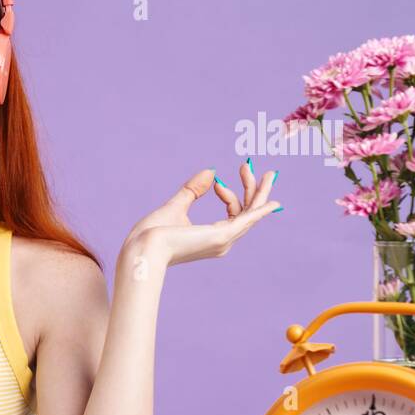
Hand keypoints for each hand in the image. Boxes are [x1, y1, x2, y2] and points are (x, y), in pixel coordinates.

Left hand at [122, 162, 280, 266]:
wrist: (142, 247)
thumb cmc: (152, 234)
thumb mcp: (176, 207)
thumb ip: (193, 190)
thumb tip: (211, 172)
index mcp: (211, 237)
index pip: (234, 213)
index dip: (230, 194)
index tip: (216, 182)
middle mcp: (221, 241)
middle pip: (247, 212)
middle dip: (253, 189)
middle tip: (251, 166)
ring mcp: (222, 240)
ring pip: (250, 213)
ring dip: (258, 191)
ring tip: (269, 173)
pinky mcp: (220, 236)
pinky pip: (247, 221)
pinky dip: (260, 210)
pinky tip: (272, 203)